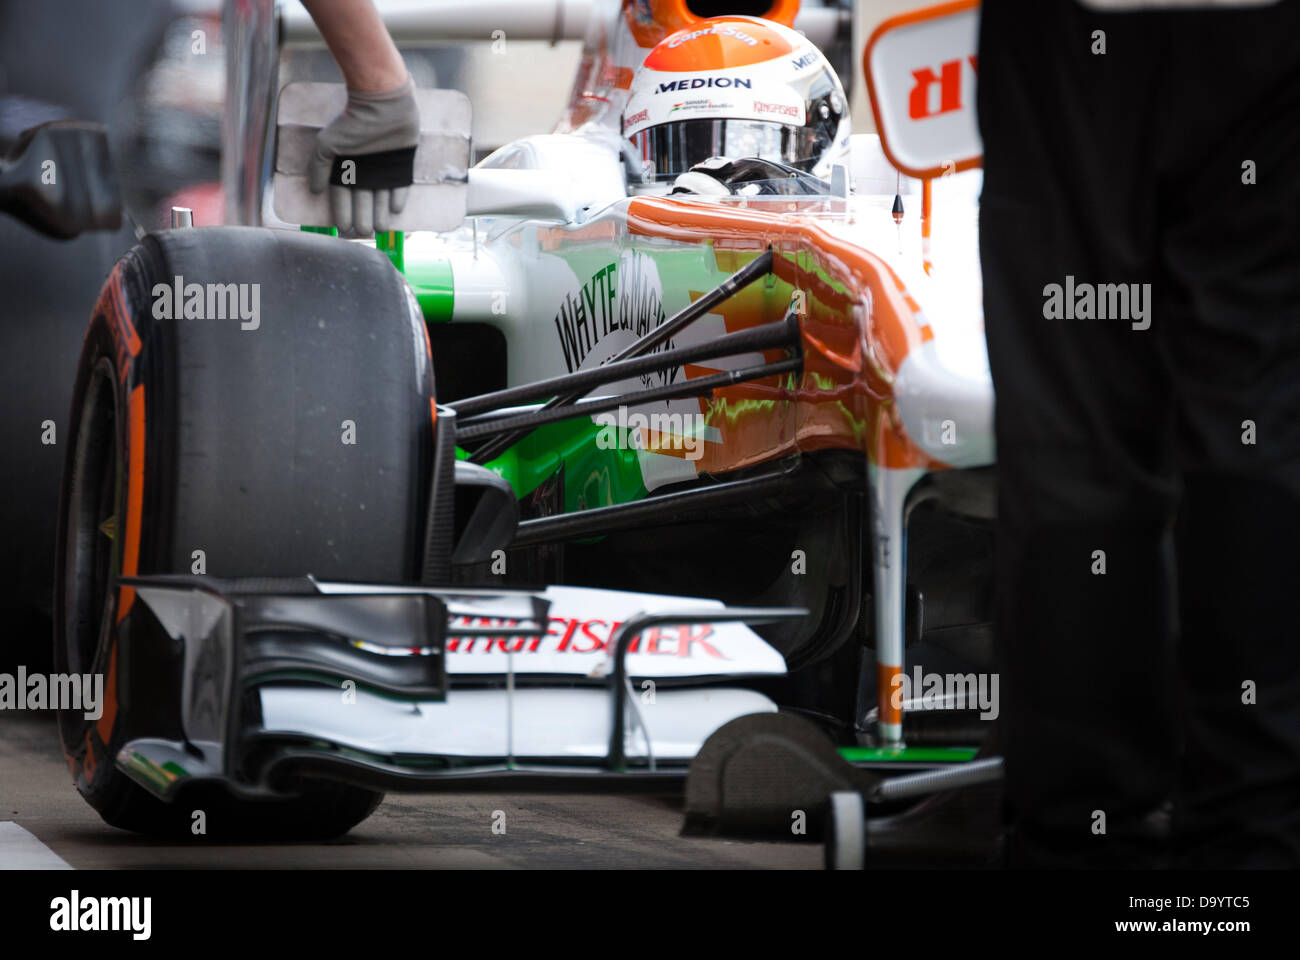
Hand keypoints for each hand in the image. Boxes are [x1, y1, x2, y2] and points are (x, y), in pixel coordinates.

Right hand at [308, 76, 418, 235]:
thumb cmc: (352, 122)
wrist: (381, 103)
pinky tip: (395, 211)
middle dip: (362, 218)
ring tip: (379, 229)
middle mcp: (366, 170)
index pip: (343, 196)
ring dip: (380, 214)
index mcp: (347, 167)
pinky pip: (401, 187)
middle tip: (362, 232)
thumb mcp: (327, 145)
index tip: (342, 228)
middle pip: (363, 201)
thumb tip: (312, 190)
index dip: (342, 212)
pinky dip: (398, 199)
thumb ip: (319, 167)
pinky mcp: (402, 164)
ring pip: (382, 198)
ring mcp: (385, 168)